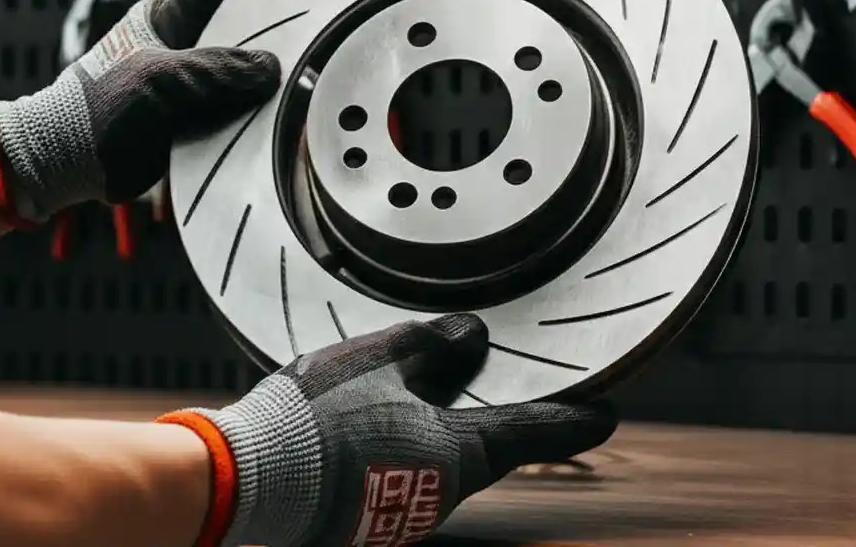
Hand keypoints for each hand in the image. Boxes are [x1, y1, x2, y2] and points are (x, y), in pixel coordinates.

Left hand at [0, 0, 307, 223]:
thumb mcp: (159, 82)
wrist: (67, 159)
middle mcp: (186, 33)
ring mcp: (192, 68)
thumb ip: (215, 71)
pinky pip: (242, 90)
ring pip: (248, 46)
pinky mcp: (197, 105)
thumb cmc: (96, 111)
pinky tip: (294, 93)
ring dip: (279, 43)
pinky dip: (268, 91)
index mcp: (169, 9)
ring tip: (323, 36)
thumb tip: (269, 67)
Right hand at [160, 314, 616, 545]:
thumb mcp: (380, 361)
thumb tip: (473, 336)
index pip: (532, 432)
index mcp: (458, 454)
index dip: (571, 422)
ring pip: (431, 456)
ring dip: (427, 424)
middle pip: (479, 444)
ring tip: (397, 388)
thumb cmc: (317, 420)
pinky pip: (392, 469)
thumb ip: (433, 346)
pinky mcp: (361, 518)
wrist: (249, 483)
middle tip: (483, 381)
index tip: (606, 416)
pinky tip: (358, 420)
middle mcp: (439, 491)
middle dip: (481, 414)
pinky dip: (390, 442)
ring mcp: (398, 511)